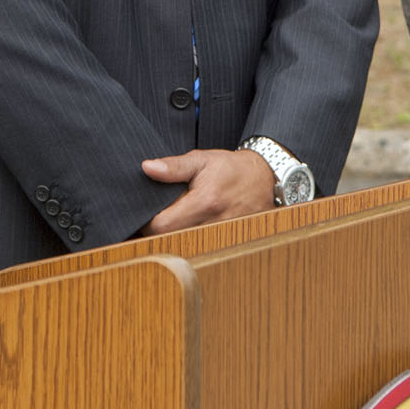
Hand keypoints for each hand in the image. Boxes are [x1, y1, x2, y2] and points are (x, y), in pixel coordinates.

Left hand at [139, 147, 275, 235]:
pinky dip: (190, 241)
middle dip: (158, 232)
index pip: (162, 226)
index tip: (145, 214)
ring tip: (173, 221)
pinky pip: (200, 249)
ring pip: (185, 248)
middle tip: (156, 218)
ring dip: (174, 238)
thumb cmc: (231, 168)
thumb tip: (147, 168)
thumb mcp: (201, 160)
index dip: (147, 223)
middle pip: (171, 241)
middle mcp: (214, 224)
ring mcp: (222, 237)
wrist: (264, 179)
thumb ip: (173, 166)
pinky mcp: (228, 244)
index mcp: (204, 202)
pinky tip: (188, 229)